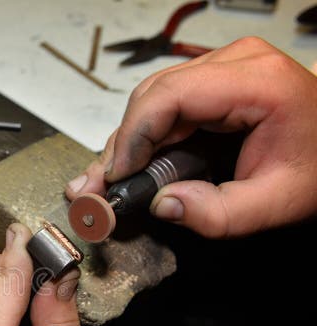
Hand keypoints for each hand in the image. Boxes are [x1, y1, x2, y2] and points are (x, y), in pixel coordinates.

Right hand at [66, 37, 316, 238]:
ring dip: (130, 140)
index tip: (116, 175)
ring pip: (154, 97)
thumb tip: (161, 205)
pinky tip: (132, 163)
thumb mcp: (276, 204)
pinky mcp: (216, 78)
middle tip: (98, 185)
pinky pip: (167, 101)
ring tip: (110, 178)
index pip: (171, 96)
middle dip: (123, 142)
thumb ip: (218, 214)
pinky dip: (146, 134)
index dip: (134, 135)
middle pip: (154, 95)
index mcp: (258, 83)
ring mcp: (225, 65)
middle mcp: (238, 62)